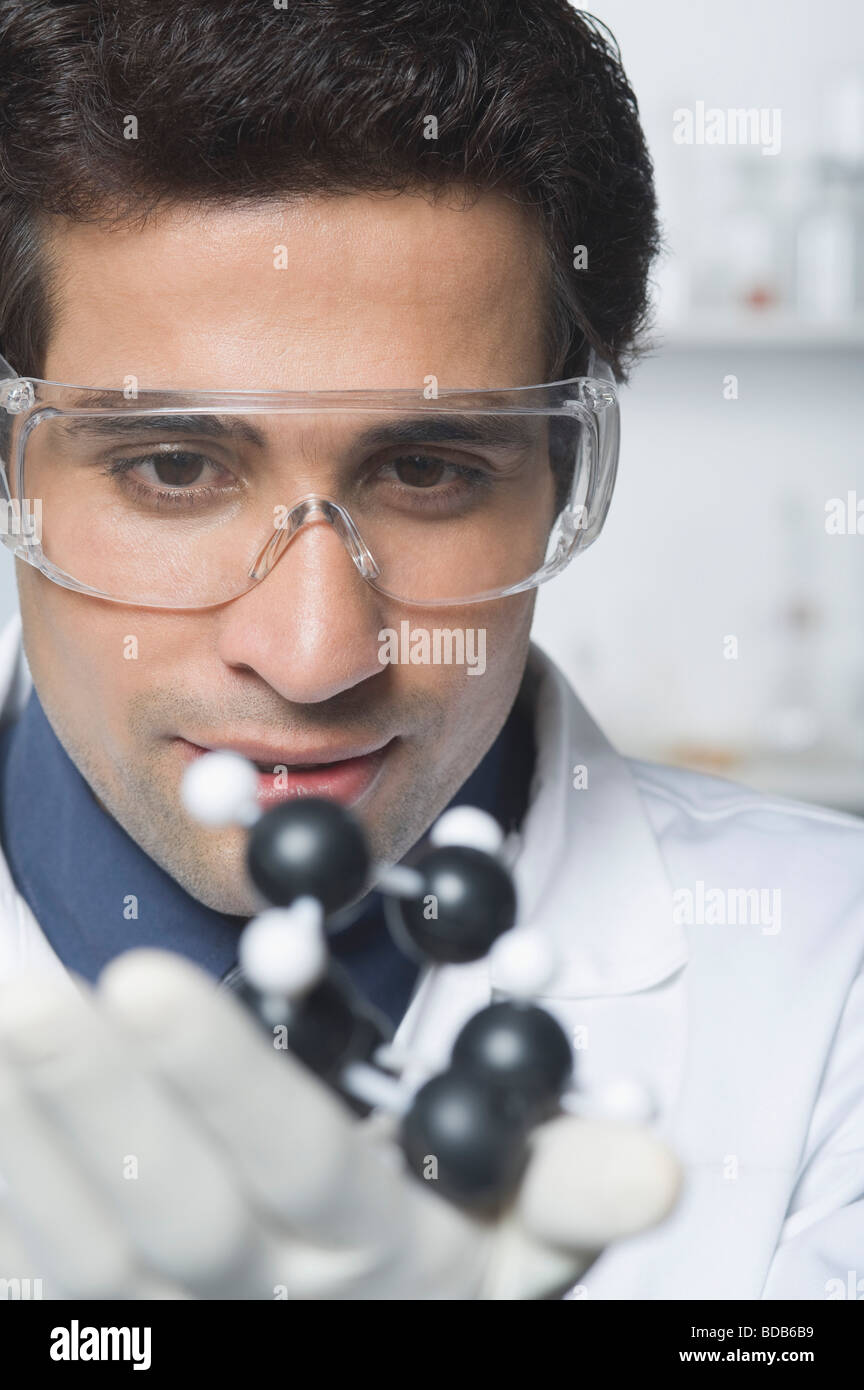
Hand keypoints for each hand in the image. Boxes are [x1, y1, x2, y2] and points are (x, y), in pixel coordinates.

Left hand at [0, 951, 679, 1299]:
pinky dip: (0, 1180)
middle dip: (96, 1099)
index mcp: (370, 1251)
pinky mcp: (102, 1334)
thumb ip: (571, 1190)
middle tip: (31, 982)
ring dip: (23, 1129)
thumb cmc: (439, 1256)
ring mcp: (171, 1327)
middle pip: (168, 1209)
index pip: (297, 1166)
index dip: (222, 1083)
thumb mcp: (522, 1235)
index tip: (143, 975)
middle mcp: (261, 1298)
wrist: (361, 1349)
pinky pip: (30, 1274)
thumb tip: (659, 1167)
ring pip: (78, 1246)